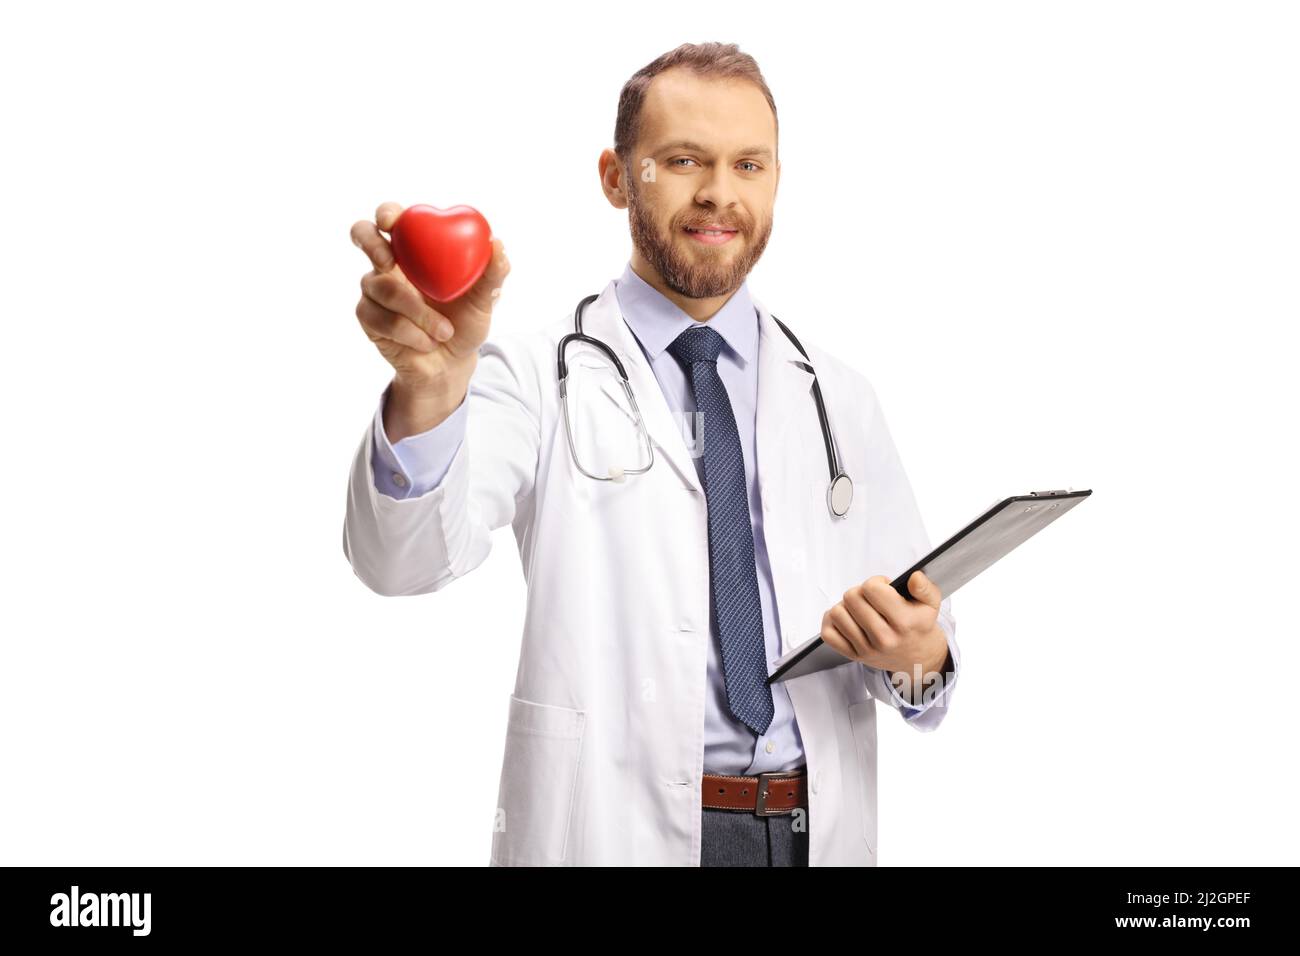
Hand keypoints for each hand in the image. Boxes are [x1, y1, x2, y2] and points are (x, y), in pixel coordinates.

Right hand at [350, 201, 509, 398]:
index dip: (387, 212)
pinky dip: (411, 333)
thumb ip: (492, 274)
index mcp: (415, 248)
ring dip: (419, 313)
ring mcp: (374, 290)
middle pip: (362, 234)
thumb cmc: (466, 323)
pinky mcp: (368, 317)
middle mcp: (389, 264)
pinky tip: (427, 342)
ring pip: (383, 288)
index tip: (393, 222)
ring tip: (445, 332)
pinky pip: (383, 319)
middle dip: (370, 242)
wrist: (451, 364)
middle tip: (389, 262)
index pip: (392, 217)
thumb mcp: (484, 300)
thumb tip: (498, 244)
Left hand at [820, 571, 948, 686]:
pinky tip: (848, 619)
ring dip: (846, 606)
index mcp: (904, 622)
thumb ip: (924, 587)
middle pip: (851, 597)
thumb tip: (914, 577)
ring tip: (861, 609)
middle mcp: (884, 638)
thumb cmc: (918, 625)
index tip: (884, 589)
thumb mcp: (931, 604)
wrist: (917, 658)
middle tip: (872, 599)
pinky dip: (833, 622)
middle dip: (861, 592)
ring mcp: (866, 649)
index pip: (871, 589)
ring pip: (837, 613)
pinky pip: (828, 633)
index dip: (876, 582)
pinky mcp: (853, 656)